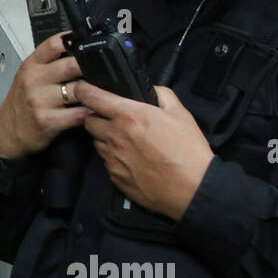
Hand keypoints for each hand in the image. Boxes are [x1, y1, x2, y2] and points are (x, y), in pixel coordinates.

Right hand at [0, 32, 89, 159]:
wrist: (7, 131)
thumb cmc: (22, 102)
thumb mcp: (28, 76)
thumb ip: (49, 63)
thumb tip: (78, 52)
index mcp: (31, 65)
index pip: (54, 44)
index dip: (74, 42)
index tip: (87, 45)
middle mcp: (34, 80)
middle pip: (71, 65)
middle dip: (90, 68)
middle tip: (102, 72)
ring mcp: (40, 101)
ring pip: (79, 90)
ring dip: (93, 92)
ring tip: (100, 93)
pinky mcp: (48, 121)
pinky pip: (78, 114)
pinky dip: (90, 112)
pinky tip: (93, 111)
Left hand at [76, 81, 214, 220]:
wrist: (193, 189)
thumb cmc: (188, 150)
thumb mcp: (179, 112)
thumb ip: (160, 94)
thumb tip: (148, 90)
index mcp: (128, 116)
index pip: (91, 96)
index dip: (84, 89)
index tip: (84, 88)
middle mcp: (115, 136)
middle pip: (89, 121)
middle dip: (97, 116)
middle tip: (113, 118)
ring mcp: (113, 158)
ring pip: (97, 141)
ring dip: (105, 137)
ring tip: (127, 140)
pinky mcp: (115, 177)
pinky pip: (106, 161)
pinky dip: (114, 157)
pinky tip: (132, 159)